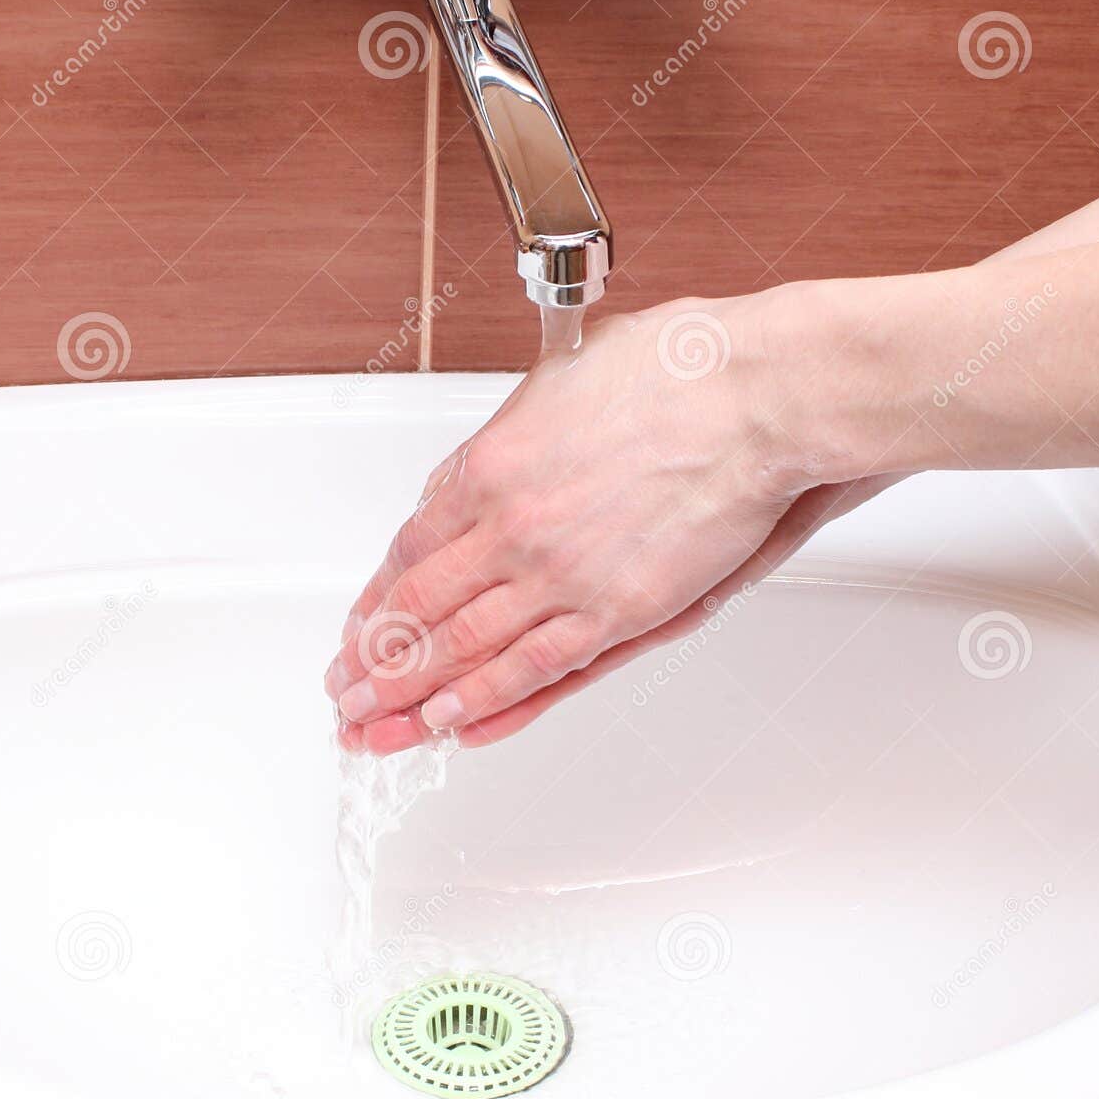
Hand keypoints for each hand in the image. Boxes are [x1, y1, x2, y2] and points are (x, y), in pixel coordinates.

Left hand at [324, 288, 872, 752]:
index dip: (379, 596)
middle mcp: (510, 528)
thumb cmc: (677, 372)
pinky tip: (450, 724)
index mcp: (489, 467)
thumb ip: (507, 436)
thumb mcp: (558, 377)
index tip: (361, 623)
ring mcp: (559, 575)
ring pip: (462, 650)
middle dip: (373, 660)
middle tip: (344, 693)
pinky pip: (532, 670)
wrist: (754, 398)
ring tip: (373, 726)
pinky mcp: (616, 611)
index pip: (409, 548)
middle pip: (420, 609)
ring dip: (409, 695)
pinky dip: (486, 702)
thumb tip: (473, 469)